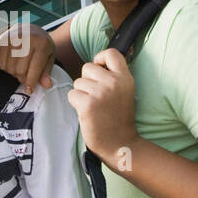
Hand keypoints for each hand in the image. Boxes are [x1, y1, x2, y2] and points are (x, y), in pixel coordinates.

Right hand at [0, 24, 55, 93]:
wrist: (32, 30)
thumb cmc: (42, 46)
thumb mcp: (49, 57)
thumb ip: (47, 72)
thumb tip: (47, 85)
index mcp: (42, 43)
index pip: (35, 68)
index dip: (31, 81)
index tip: (29, 90)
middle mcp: (28, 38)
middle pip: (20, 69)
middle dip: (22, 78)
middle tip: (25, 78)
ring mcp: (14, 37)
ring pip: (10, 67)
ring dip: (14, 73)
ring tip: (19, 71)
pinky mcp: (4, 39)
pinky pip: (1, 61)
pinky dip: (6, 68)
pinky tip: (12, 65)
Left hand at [67, 48, 137, 169]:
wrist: (120, 144)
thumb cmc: (118, 118)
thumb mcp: (124, 92)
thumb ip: (113, 77)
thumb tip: (95, 64)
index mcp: (126, 78)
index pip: (111, 53)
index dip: (100, 58)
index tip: (100, 69)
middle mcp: (114, 82)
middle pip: (87, 67)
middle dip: (87, 81)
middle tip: (96, 97)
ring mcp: (100, 93)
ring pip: (77, 82)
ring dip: (81, 94)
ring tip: (94, 107)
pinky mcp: (87, 104)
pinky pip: (72, 94)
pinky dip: (76, 104)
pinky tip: (87, 113)